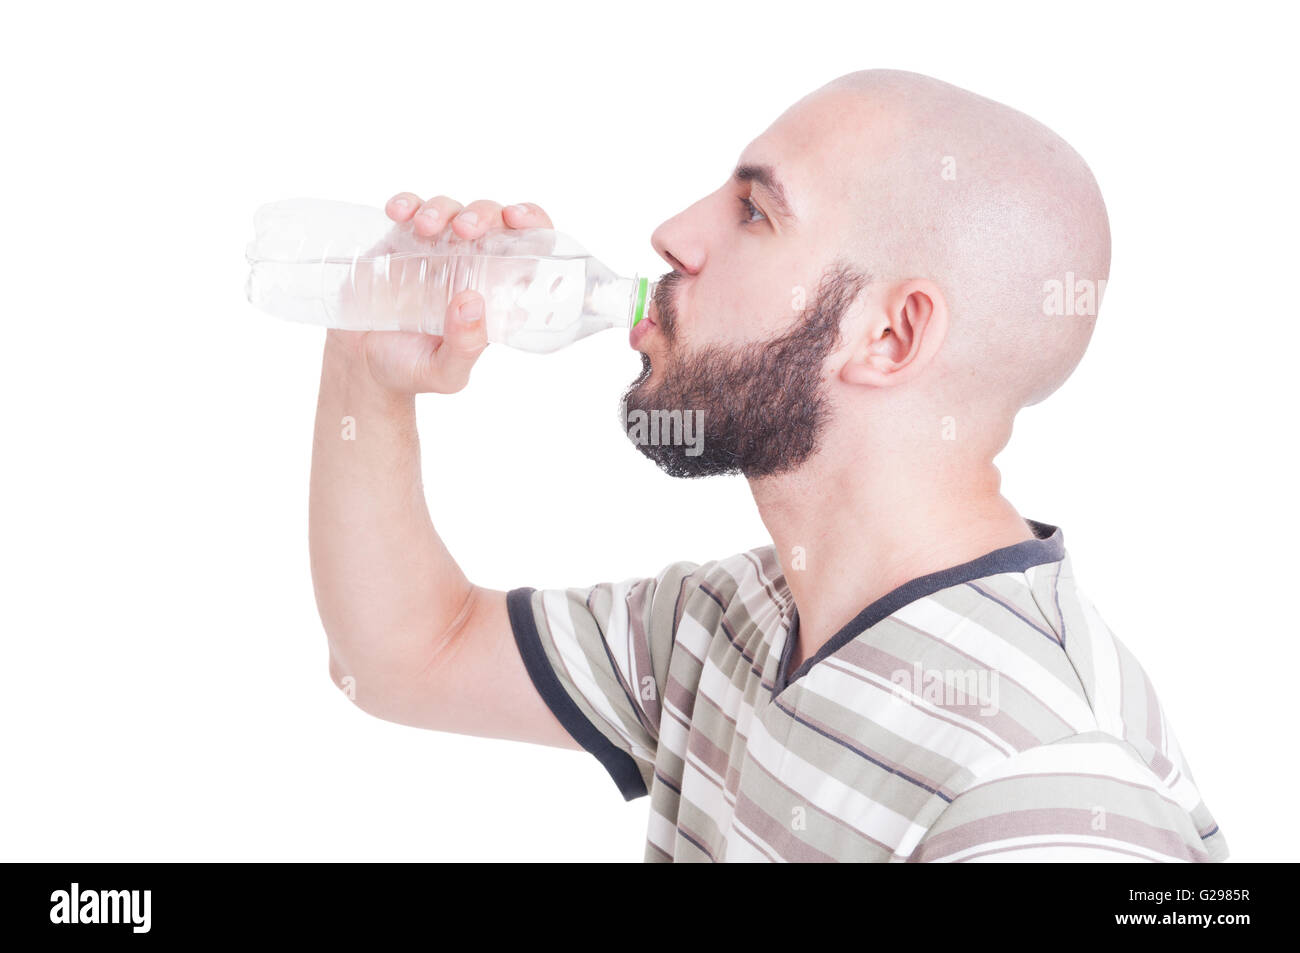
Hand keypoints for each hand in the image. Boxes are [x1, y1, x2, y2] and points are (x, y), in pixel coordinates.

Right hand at [332, 194, 555, 394]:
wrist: (361, 367)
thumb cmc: (410, 371)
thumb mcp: (444, 373)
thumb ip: (464, 347)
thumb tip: (472, 302)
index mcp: (494, 293)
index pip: (527, 249)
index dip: (531, 224)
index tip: (516, 218)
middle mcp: (470, 266)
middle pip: (490, 221)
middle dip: (483, 215)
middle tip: (465, 230)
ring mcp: (435, 251)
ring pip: (451, 210)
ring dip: (442, 210)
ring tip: (425, 228)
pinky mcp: (400, 243)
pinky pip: (409, 211)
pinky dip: (406, 204)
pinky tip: (397, 213)